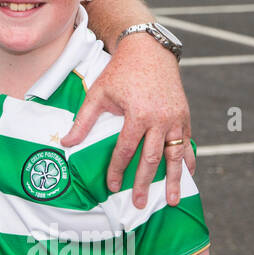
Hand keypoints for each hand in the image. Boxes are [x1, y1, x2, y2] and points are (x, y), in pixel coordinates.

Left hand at [61, 33, 193, 208]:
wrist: (148, 51)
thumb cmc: (119, 72)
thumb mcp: (98, 93)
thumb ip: (83, 120)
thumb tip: (65, 143)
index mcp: (137, 114)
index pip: (126, 149)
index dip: (118, 170)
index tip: (112, 186)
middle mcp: (160, 119)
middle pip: (152, 158)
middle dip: (144, 183)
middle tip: (138, 203)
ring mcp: (175, 118)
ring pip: (175, 155)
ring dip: (174, 179)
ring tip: (172, 200)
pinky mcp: (184, 116)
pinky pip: (187, 143)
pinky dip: (188, 160)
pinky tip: (188, 176)